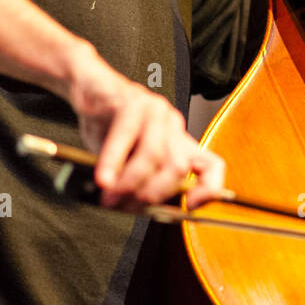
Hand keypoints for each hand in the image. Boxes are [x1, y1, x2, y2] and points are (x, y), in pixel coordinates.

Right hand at [63, 46, 226, 208]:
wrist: (91, 95)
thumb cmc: (111, 132)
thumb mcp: (130, 165)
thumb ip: (141, 185)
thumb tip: (137, 209)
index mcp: (181, 144)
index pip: (212, 167)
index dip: (208, 189)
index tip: (190, 206)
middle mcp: (174, 126)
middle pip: (177, 168)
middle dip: (150, 194)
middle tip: (124, 204)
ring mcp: (156, 111)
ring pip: (154, 155)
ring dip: (129, 182)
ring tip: (109, 195)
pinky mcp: (132, 102)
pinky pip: (125, 136)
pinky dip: (112, 163)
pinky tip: (103, 179)